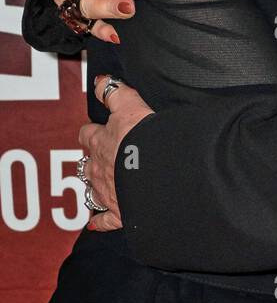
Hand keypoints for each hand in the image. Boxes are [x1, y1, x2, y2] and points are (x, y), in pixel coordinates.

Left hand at [78, 73, 153, 229]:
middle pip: (87, 160)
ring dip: (95, 184)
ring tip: (103, 181)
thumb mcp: (132, 105)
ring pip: (91, 188)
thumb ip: (116, 91)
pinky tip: (95, 222)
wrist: (162, 175)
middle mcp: (99, 167)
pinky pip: (104, 219)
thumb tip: (101, 80)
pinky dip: (99, 220)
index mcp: (103, 140)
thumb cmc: (149, 139)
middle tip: (105, 152)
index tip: (100, 124)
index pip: (88, 132)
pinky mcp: (119, 212)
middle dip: (93, 156)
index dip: (93, 129)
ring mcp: (107, 191)